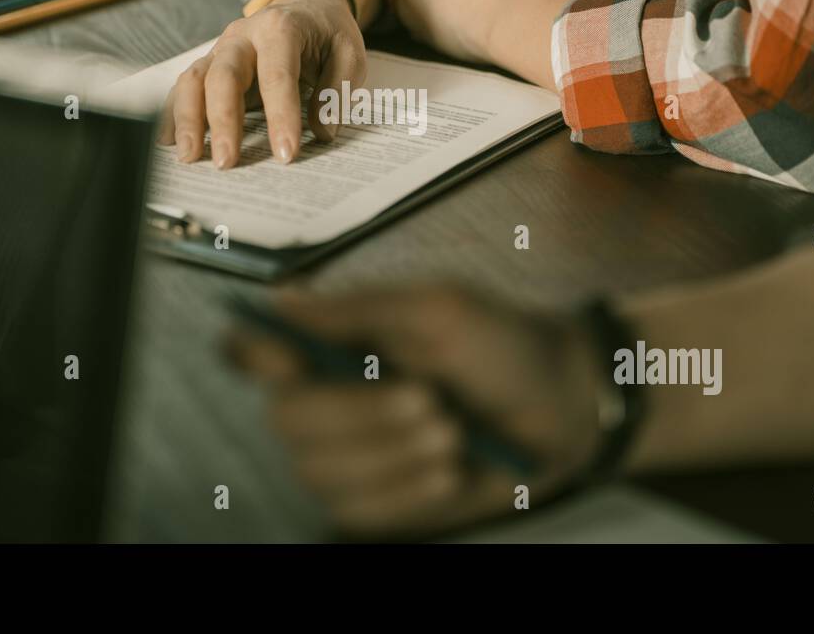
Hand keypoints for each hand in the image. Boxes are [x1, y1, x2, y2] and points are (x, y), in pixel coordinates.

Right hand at [156, 0, 365, 167]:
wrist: (308, 4)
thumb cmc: (327, 32)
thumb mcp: (349, 53)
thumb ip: (338, 91)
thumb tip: (323, 131)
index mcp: (281, 28)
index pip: (277, 75)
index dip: (281, 116)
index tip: (285, 154)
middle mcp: (243, 35)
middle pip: (223, 75)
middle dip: (223, 121)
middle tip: (227, 162)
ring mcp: (221, 49)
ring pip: (194, 80)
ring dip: (187, 119)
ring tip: (189, 157)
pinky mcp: (210, 64)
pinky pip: (185, 87)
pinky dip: (173, 113)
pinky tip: (168, 141)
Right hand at [228, 287, 602, 538]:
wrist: (561, 409)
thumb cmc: (502, 345)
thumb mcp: (439, 310)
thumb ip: (359, 310)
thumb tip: (281, 300)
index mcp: (334, 341)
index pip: (255, 348)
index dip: (252, 354)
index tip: (286, 360)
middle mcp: (327, 397)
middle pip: (286, 418)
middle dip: (359, 416)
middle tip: (429, 401)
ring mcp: (347, 455)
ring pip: (319, 472)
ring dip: (392, 456)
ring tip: (453, 434)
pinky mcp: (375, 504)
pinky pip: (357, 513)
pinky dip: (407, 493)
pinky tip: (451, 473)